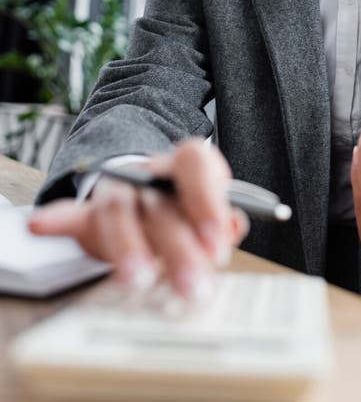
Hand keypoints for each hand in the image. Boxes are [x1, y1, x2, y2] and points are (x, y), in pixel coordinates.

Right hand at [28, 139, 248, 299]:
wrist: (152, 184)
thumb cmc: (188, 202)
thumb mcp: (213, 208)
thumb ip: (224, 219)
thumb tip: (232, 228)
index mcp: (184, 164)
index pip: (195, 164)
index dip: (206, 200)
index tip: (218, 242)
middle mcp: (150, 173)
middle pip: (159, 203)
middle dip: (177, 248)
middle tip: (194, 287)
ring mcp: (119, 190)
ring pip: (119, 212)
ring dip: (128, 248)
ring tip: (139, 280)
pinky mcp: (92, 213)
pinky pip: (72, 214)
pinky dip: (56, 220)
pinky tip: (39, 225)